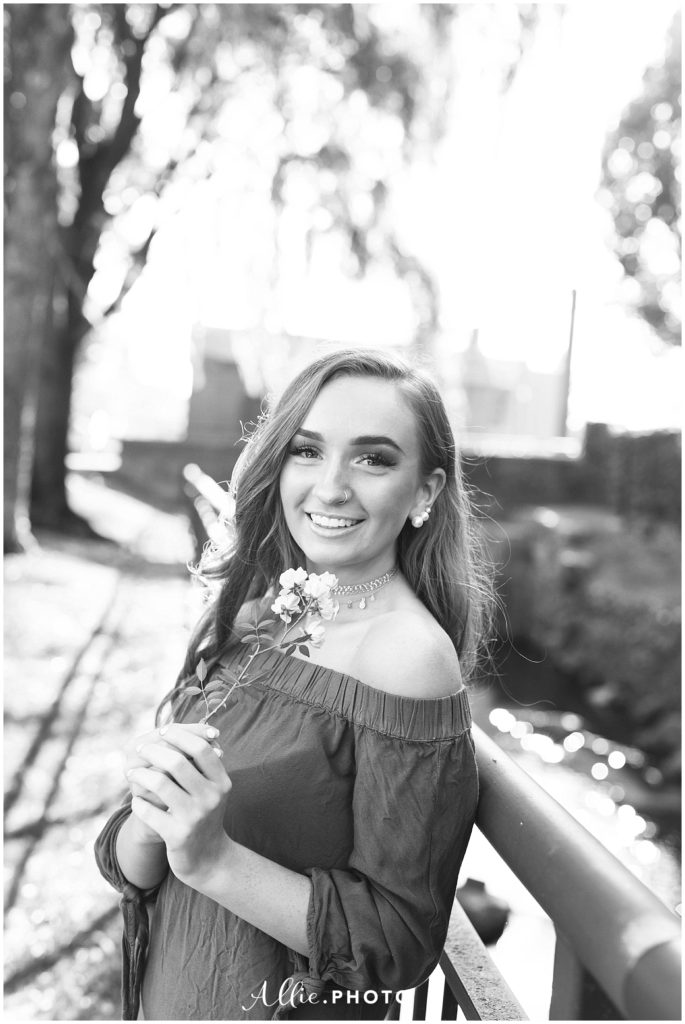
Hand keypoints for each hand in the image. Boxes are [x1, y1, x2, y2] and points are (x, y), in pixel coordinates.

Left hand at [126, 722, 231, 887]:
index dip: (179, 735)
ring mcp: (195, 817)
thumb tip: (180, 729)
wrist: (209, 859)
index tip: (162, 730)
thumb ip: (201, 762)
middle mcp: (211, 798)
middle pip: (178, 761)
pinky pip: (148, 811)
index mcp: (222, 782)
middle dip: (153, 750)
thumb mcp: (213, 789)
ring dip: (140, 773)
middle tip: (140, 747)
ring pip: (160, 783)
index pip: (201, 747)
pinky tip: (137, 801)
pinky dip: (138, 802)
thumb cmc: (205, 816)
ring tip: (131, 771)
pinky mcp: (177, 836)